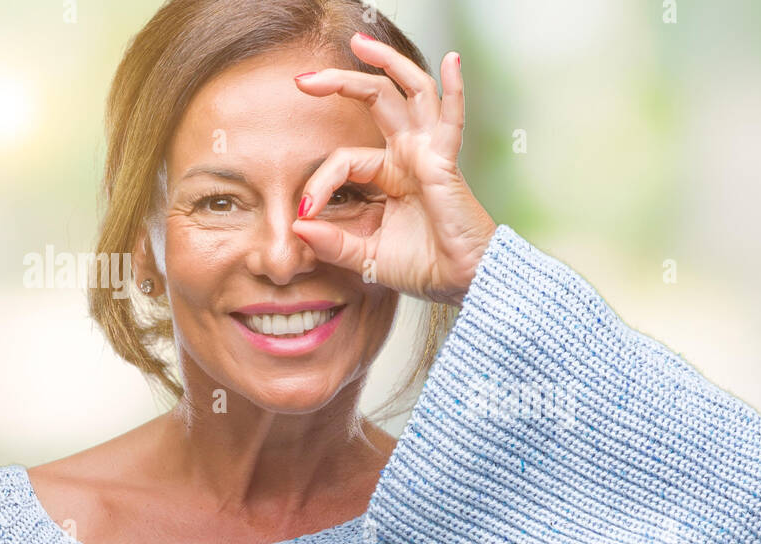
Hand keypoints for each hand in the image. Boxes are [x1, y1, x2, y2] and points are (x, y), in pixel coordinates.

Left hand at [291, 32, 496, 306]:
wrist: (463, 283)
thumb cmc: (425, 268)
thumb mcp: (366, 257)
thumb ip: (333, 243)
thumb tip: (297, 228)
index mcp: (389, 177)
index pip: (343, 161)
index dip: (318, 183)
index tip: (304, 215)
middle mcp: (408, 157)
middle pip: (374, 102)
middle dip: (339, 83)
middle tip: (303, 81)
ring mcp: (428, 155)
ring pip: (409, 94)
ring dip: (388, 64)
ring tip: (361, 43)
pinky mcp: (445, 162)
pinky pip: (451, 119)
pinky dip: (455, 89)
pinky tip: (452, 60)